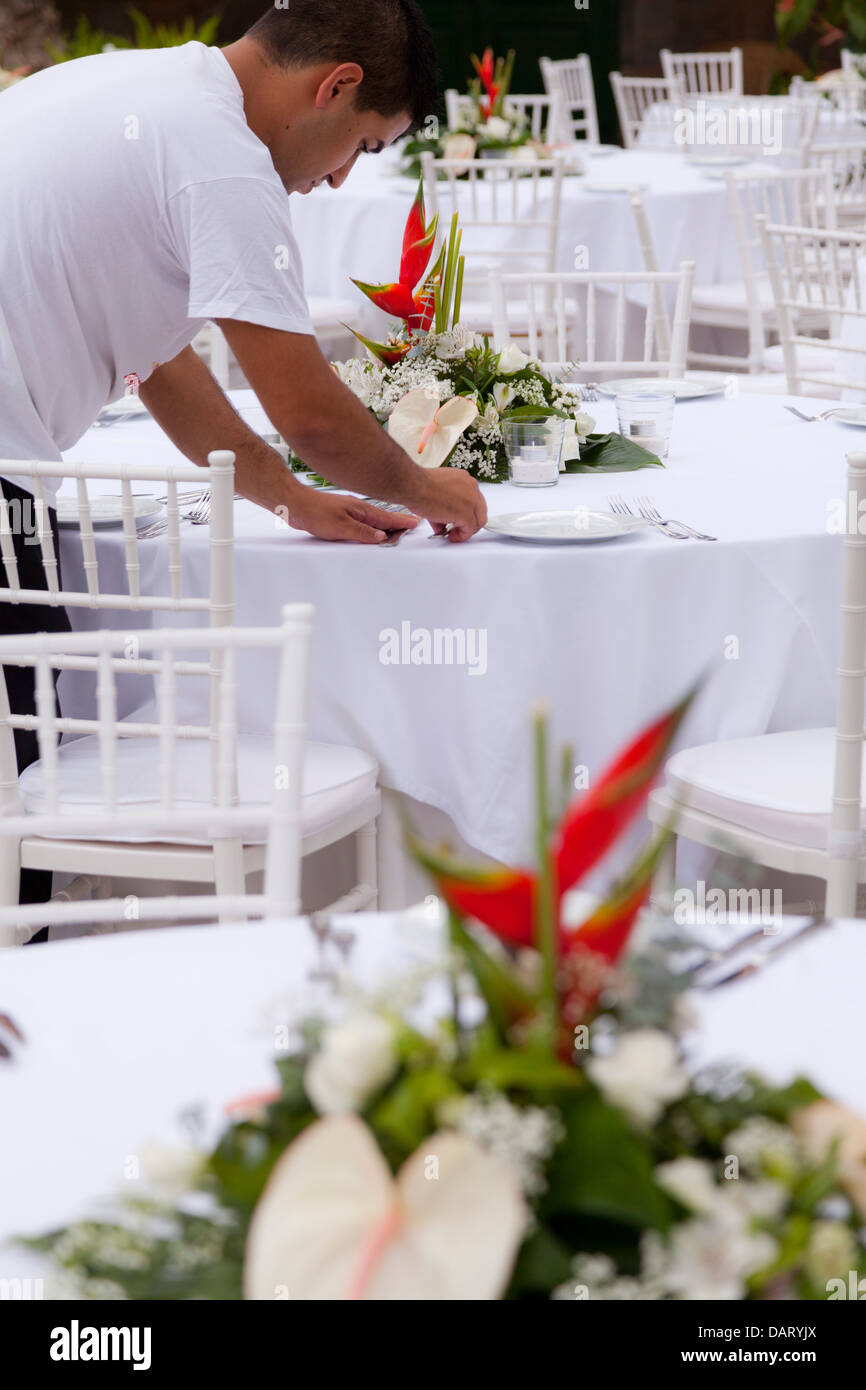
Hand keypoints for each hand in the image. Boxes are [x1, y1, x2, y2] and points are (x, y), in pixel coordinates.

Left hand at [287, 487, 419, 543]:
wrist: (296, 505)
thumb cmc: (316, 513)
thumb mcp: (341, 527)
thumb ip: (363, 533)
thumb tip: (382, 538)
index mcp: (362, 510)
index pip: (388, 517)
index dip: (402, 522)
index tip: (416, 523)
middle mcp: (359, 509)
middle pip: (384, 518)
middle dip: (398, 522)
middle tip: (413, 526)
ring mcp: (351, 511)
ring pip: (374, 520)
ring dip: (386, 525)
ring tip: (398, 529)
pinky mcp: (343, 516)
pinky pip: (363, 522)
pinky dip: (372, 526)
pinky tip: (372, 530)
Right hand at [410, 468, 486, 542]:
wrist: (415, 486)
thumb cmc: (420, 485)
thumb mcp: (437, 491)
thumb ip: (445, 504)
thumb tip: (443, 520)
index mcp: (464, 480)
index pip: (474, 499)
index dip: (468, 512)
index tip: (459, 519)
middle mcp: (471, 487)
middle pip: (480, 510)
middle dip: (470, 522)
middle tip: (459, 529)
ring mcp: (471, 500)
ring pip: (477, 520)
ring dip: (466, 530)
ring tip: (454, 534)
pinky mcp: (466, 513)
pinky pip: (469, 529)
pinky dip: (462, 536)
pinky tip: (453, 536)